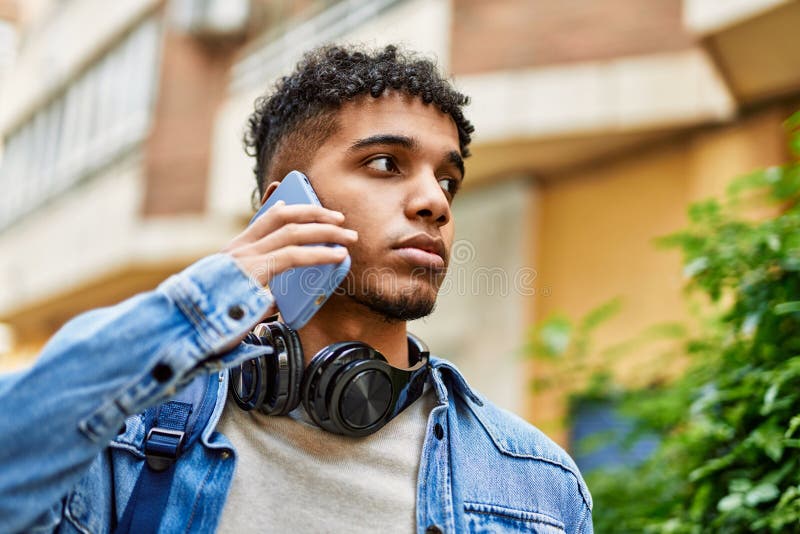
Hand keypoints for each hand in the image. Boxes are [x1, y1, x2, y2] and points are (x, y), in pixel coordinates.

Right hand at [221, 200, 356, 314]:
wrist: (189, 330)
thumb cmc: (214, 324)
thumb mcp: (236, 302)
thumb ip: (257, 296)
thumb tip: (275, 302)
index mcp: (234, 253)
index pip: (261, 218)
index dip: (277, 201)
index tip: (288, 192)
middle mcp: (240, 249)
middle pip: (283, 216)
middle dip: (315, 213)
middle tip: (339, 218)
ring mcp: (246, 258)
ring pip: (293, 231)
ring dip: (326, 230)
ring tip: (348, 236)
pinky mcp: (254, 272)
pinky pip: (294, 256)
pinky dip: (320, 254)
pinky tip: (338, 255)